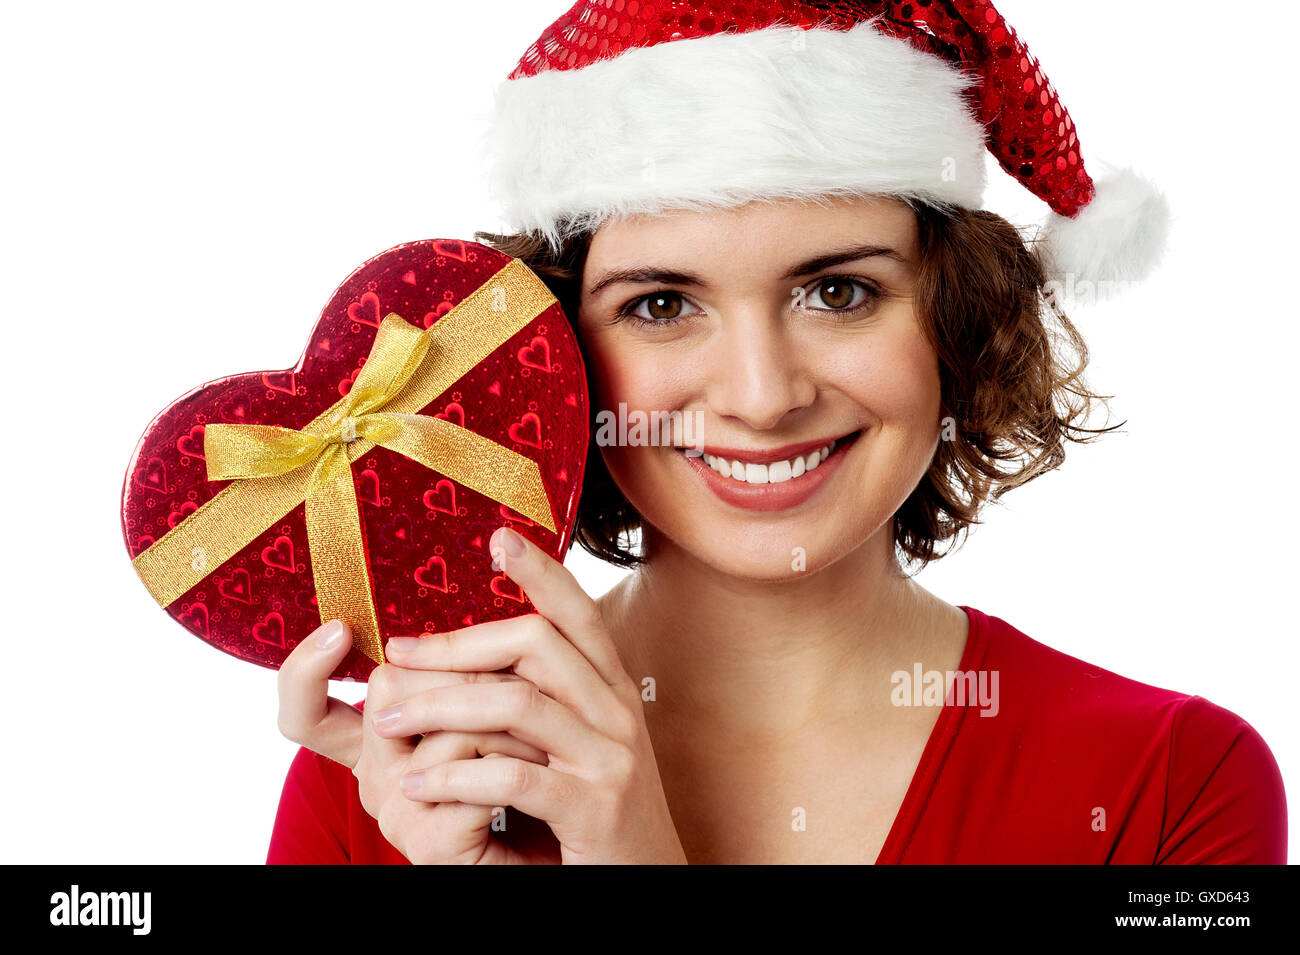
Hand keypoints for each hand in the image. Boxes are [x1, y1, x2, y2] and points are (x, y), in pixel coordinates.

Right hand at [277, 617, 560, 863]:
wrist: (561, 859)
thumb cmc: (531, 780)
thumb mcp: (497, 713)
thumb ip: (474, 664)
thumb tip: (494, 563)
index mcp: (381, 740)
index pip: (306, 709)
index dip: (303, 672)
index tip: (336, 629)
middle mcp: (374, 775)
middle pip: (391, 686)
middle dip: (473, 674)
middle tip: (532, 692)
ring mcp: (395, 811)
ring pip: (447, 722)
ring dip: (513, 722)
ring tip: (547, 743)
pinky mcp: (428, 845)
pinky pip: (476, 775)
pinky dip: (522, 769)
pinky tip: (543, 782)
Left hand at [373, 525, 687, 863]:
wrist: (645, 883)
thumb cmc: (596, 814)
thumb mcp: (578, 745)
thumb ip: (540, 701)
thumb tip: (477, 661)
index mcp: (610, 689)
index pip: (577, 613)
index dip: (541, 572)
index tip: (497, 539)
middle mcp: (616, 712)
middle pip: (537, 643)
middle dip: (458, 644)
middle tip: (398, 654)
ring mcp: (610, 757)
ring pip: (517, 703)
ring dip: (440, 706)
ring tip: (388, 720)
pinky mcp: (594, 807)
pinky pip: (514, 777)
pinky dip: (456, 778)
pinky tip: (417, 785)